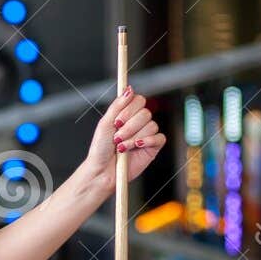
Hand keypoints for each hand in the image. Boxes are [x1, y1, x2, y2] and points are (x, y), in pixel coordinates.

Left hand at [80, 87, 166, 203]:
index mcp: (127, 115)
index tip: (117, 121)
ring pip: (151, 125)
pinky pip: (159, 138)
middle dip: (129, 126)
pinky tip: (136, 147)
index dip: (129, 109)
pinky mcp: (153, 147)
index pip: (138, 100)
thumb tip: (128, 88)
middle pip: (145, 113)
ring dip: (134, 137)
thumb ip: (117, 105)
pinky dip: (147, 141)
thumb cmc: (100, 149)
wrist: (102, 171)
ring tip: (122, 147)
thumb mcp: (105, 123)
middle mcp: (138, 123)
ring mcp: (146, 134)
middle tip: (117, 138)